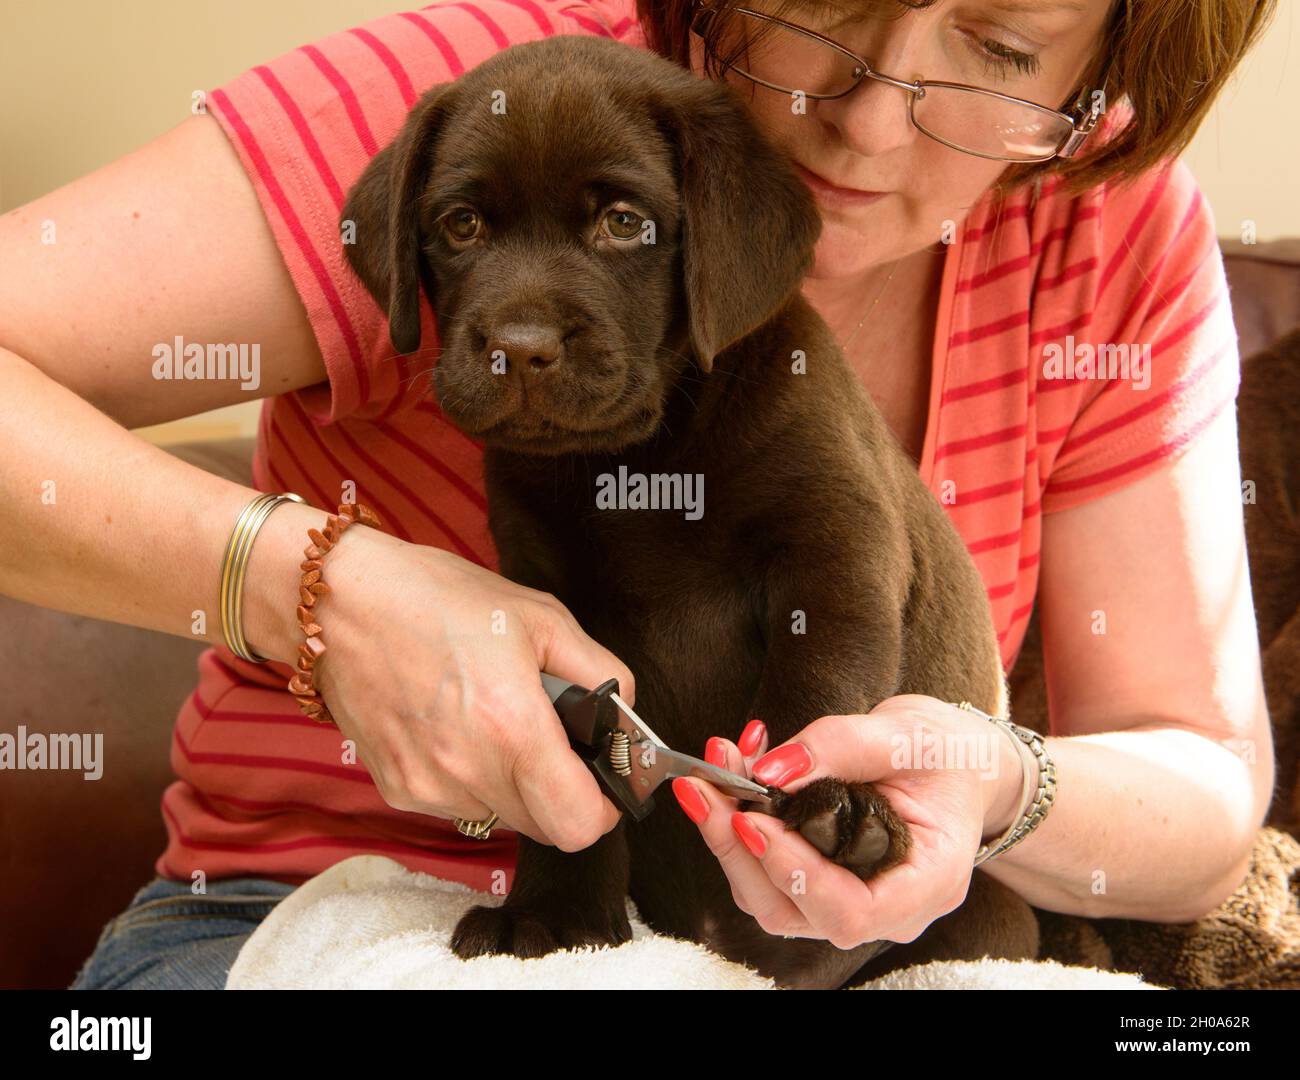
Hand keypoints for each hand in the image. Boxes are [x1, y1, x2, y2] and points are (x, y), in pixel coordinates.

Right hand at [254, 510, 635, 850]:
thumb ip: (602, 672)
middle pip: (544, 826)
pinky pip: (459, 802)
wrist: (339, 603)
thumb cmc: (438, 599)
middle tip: (552, 736)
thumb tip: (625, 717)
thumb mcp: (541, 617)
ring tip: (494, 717)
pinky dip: (472, 775)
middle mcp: (468, 772)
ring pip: (502, 815)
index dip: (603, 807)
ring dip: (515, 782)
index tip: (602, 777)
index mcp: (511, 727)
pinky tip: (456, 724)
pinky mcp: (398, 788)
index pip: (578, 825)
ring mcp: (428, 787)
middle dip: (561, 790)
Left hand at [672, 695, 1022, 948]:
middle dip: (738, 848)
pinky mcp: (817, 881)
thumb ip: (840, 746)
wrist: (957, 764)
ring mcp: (847, 900)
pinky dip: (738, 822)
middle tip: (706, 784)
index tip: (755, 820)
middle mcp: (884, 908)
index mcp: (926, 883)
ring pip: (767, 895)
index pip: (850, 910)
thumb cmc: (948, 754)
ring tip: (717, 764)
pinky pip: (765, 869)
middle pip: (791, 909)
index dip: (794, 872)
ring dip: (727, 833)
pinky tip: (737, 767)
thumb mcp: (907, 733)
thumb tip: (770, 768)